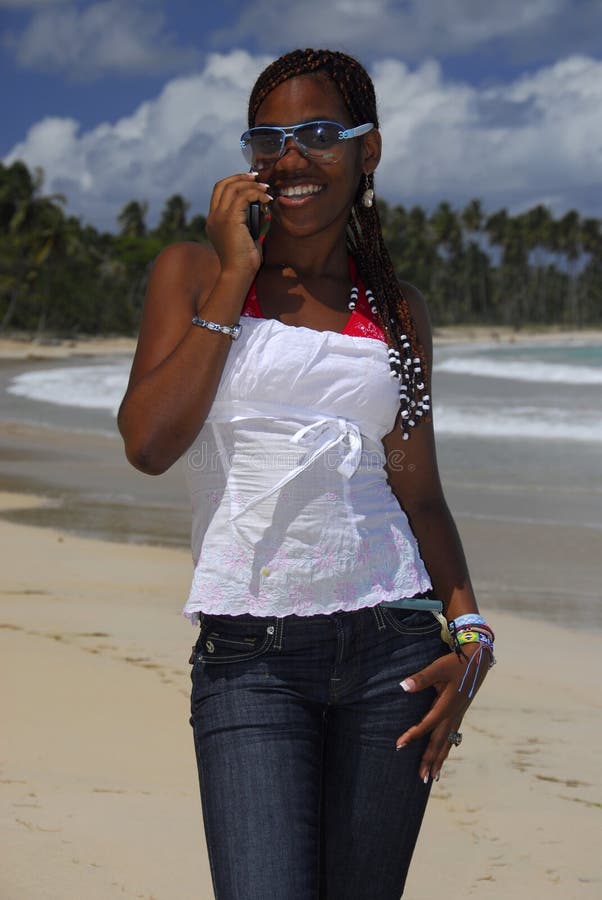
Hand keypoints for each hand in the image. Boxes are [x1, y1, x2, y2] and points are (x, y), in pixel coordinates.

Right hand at [206, 172, 271, 277]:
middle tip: (258, 179)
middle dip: (241, 178)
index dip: (234, 181)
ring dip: (252, 186)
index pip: (219, 191)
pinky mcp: (230, 220)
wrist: (238, 273)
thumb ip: (248, 220)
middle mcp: (213, 217)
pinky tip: (266, 199)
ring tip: (266, 190)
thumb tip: (261, 207)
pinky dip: (256, 194)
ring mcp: (219, 218)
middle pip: (223, 185)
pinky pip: (243, 197)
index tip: (249, 181)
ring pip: (233, 188)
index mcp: (214, 220)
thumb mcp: (245, 235)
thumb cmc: (244, 260)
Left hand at [395, 643, 491, 781]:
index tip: (399, 745)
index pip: (427, 725)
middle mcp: (454, 714)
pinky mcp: (460, 713)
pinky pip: (452, 736)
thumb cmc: (456, 662)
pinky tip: (445, 754)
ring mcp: (458, 715)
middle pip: (439, 741)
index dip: (413, 735)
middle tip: (421, 778)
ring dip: (440, 759)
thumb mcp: (438, 667)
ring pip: (448, 742)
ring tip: (434, 777)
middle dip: (430, 760)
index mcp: (447, 705)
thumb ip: (421, 678)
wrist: (478, 660)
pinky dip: (447, 748)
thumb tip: (403, 686)